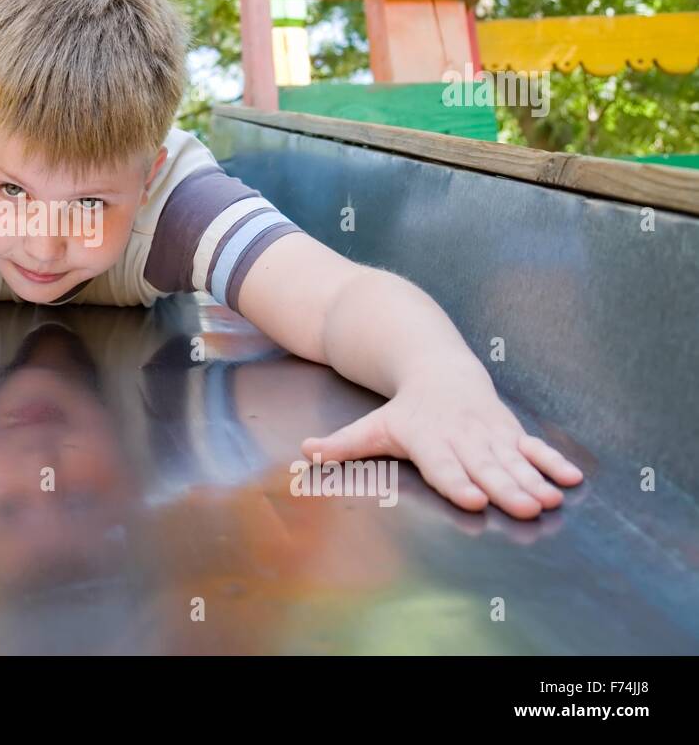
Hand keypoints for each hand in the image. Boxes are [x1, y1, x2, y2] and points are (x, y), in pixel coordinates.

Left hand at [300, 369, 582, 519]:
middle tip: (523, 509)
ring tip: (549, 500)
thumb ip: (343, 444)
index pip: (443, 465)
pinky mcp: (510, 431)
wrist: (438, 370)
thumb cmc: (404, 410)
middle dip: (505, 488)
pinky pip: (534, 447)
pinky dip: (553, 462)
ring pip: (513, 460)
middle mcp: (462, 438)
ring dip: (533, 480)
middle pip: (484, 467)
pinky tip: (572, 480)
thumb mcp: (372, 424)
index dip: (457, 481)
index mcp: (429, 439)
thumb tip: (306, 453)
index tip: (471, 499)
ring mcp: (490, 434)